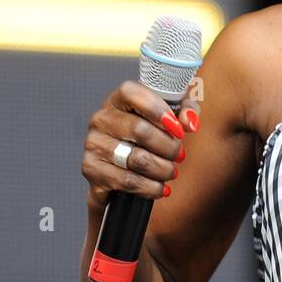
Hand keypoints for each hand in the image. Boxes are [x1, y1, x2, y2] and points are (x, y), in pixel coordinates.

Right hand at [82, 79, 201, 208]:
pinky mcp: (92, 169)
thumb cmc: (147, 138)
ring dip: (162, 169)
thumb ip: (185, 111)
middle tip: (179, 155)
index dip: (159, 110)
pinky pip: (128, 181)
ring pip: (137, 159)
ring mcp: (94, 144)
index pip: (133, 93)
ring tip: (171, 172)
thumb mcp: (170, 117)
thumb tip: (190, 122)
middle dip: (168, 147)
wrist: (121, 170)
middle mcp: (101, 118)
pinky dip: (150, 187)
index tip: (178, 128)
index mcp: (118, 100)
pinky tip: (160, 187)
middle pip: (140, 130)